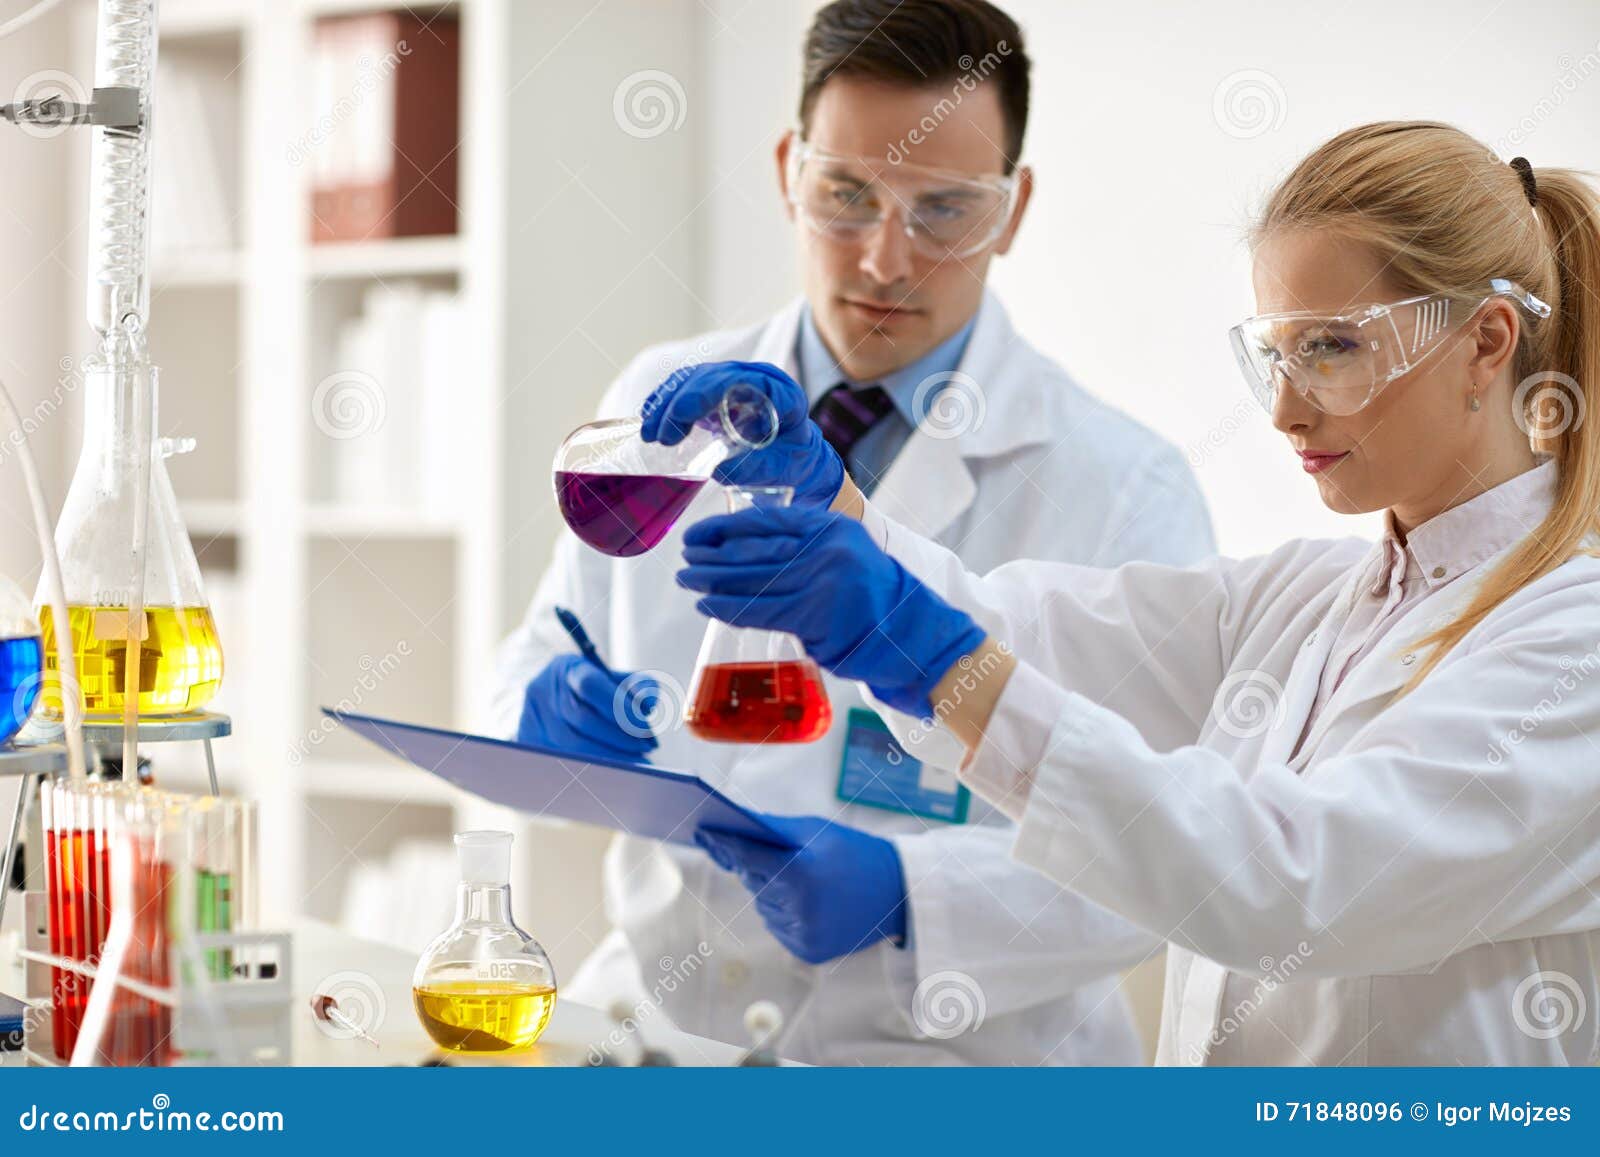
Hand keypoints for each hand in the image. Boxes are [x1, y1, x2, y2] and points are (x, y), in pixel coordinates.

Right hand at [517, 654, 657, 760]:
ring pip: (573, 747)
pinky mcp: (527, 744)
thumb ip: (636, 686)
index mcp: (567, 669)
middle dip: (621, 739)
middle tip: (648, 750)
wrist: (551, 700)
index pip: (591, 685)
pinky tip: (616, 773)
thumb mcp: (613, 678)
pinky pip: (563, 762)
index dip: (620, 708)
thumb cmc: (592, 689)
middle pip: (583, 720)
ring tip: (639, 764)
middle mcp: (543, 691)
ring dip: (611, 758)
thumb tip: (649, 704)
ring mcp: (531, 719)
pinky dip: (594, 768)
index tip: (646, 728)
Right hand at [638, 360, 844, 507]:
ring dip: (667, 402)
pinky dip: (668, 398)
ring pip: (696, 378)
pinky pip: (689, 385)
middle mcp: (758, 377)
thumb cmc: (793, 465)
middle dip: (679, 403)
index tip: (682, 416)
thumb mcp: (781, 471)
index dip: (707, 391)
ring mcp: (737, 380)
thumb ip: (756, 470)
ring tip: (650, 433)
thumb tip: (719, 469)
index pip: (741, 380)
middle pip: (711, 377)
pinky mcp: (720, 388)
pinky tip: (650, 415)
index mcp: (782, 393)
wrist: (797, 460)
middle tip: (658, 437)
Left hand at [676, 505, 987, 717]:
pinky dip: (729, 608)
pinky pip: (760, 610)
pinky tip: (708, 605)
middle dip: (712, 555)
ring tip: (687, 581)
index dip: (725, 527)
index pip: (765, 520)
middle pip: (754, 549)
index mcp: (828, 525)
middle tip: (685, 559)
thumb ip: (801, 542)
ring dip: (712, 582)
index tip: (697, 534)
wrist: (907, 629)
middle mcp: (824, 548)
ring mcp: (821, 581)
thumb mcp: (841, 549)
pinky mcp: (814, 614)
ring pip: (752, 580)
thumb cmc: (868, 592)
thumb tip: (740, 545)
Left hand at [695, 815, 906, 964]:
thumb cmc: (854, 853)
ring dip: (771, 889)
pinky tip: (809, 900)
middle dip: (755, 864)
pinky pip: (776, 925)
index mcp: (800, 871)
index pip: (746, 855)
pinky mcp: (806, 951)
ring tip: (805, 879)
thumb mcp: (816, 830)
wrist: (896, 893)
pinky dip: (783, 911)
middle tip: (776, 853)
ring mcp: (802, 933)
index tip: (703, 833)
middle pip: (752, 880)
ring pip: (762, 904)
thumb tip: (731, 826)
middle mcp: (798, 907)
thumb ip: (773, 829)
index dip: (723, 843)